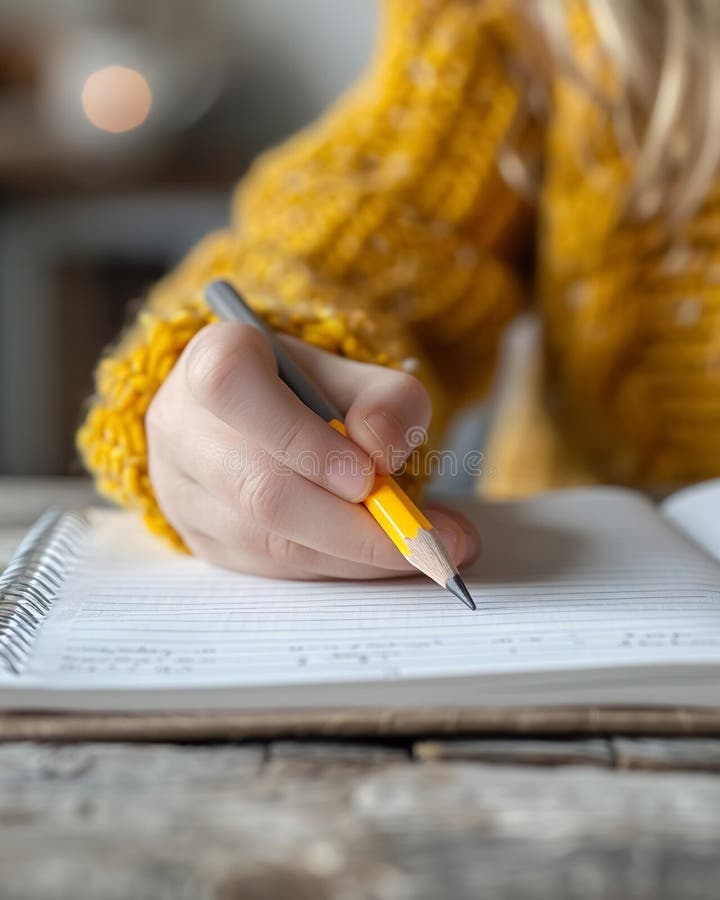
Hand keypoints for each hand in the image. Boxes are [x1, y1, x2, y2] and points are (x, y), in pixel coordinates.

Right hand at [146, 322, 479, 578]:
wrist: (260, 417)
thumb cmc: (308, 392)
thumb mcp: (358, 375)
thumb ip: (387, 399)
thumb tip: (382, 452)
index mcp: (211, 359)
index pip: (234, 388)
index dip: (301, 439)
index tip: (368, 476)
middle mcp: (181, 425)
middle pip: (258, 487)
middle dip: (351, 525)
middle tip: (425, 539)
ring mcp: (182, 490)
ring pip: (266, 538)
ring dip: (353, 554)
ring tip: (422, 549)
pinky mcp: (200, 539)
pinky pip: (271, 567)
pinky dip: (336, 566)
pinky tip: (378, 557)